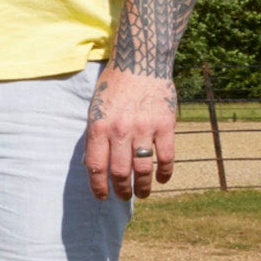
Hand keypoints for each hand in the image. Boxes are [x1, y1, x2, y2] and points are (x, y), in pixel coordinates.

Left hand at [87, 67, 177, 200]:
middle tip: (123, 197)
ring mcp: (144, 128)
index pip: (96, 166)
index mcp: (98, 127)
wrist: (140, 64)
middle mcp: (120, 130)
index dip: (98, 186)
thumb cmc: (114, 87)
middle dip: (121, 190)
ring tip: (143, 194)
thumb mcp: (95, 109)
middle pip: (120, 172)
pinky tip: (163, 179)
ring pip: (143, 168)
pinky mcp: (165, 125)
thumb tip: (94, 165)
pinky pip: (166, 157)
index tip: (101, 197)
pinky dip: (165, 173)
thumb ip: (96, 136)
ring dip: (143, 186)